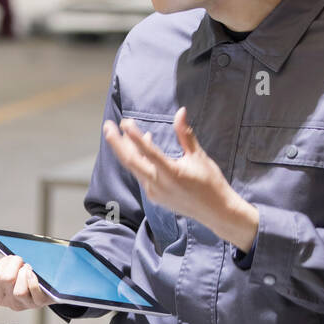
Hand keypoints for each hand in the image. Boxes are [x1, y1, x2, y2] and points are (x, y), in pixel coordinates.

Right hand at [0, 254, 55, 309]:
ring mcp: (25, 304)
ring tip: (27, 268)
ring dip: (24, 274)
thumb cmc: (24, 279)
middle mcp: (10, 302)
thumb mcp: (7, 272)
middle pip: (6, 280)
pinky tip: (33, 273)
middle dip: (14, 264)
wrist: (46, 289)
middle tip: (20, 260)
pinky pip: (34, 292)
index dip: (3, 262)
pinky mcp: (38, 303)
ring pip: (19, 291)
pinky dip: (33, 281)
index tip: (10, 258)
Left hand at [103, 107, 258, 250]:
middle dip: (117, 143)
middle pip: (130, 161)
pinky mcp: (154, 196)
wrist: (215, 212)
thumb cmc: (210, 182)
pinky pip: (141, 175)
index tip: (125, 122)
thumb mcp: (198, 156)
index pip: (147, 152)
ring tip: (121, 132)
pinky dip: (138, 160)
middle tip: (107, 125)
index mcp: (171, 174)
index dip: (134, 136)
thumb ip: (185, 134)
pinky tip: (140, 148)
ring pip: (134, 168)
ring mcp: (154, 192)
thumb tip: (181, 112)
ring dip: (127, 149)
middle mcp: (158, 185)